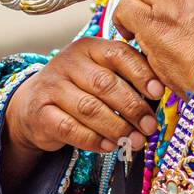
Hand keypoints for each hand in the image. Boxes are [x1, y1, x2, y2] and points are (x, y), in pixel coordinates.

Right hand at [3, 37, 163, 185]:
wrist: (34, 105)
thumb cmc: (79, 88)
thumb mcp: (100, 73)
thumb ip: (126, 78)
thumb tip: (159, 96)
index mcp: (89, 48)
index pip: (118, 54)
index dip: (141, 73)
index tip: (158, 93)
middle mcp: (68, 63)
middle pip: (105, 84)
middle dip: (132, 107)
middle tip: (150, 126)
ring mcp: (52, 87)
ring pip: (89, 108)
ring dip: (117, 128)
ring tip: (135, 140)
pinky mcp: (41, 113)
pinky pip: (71, 129)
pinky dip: (94, 140)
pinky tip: (110, 145)